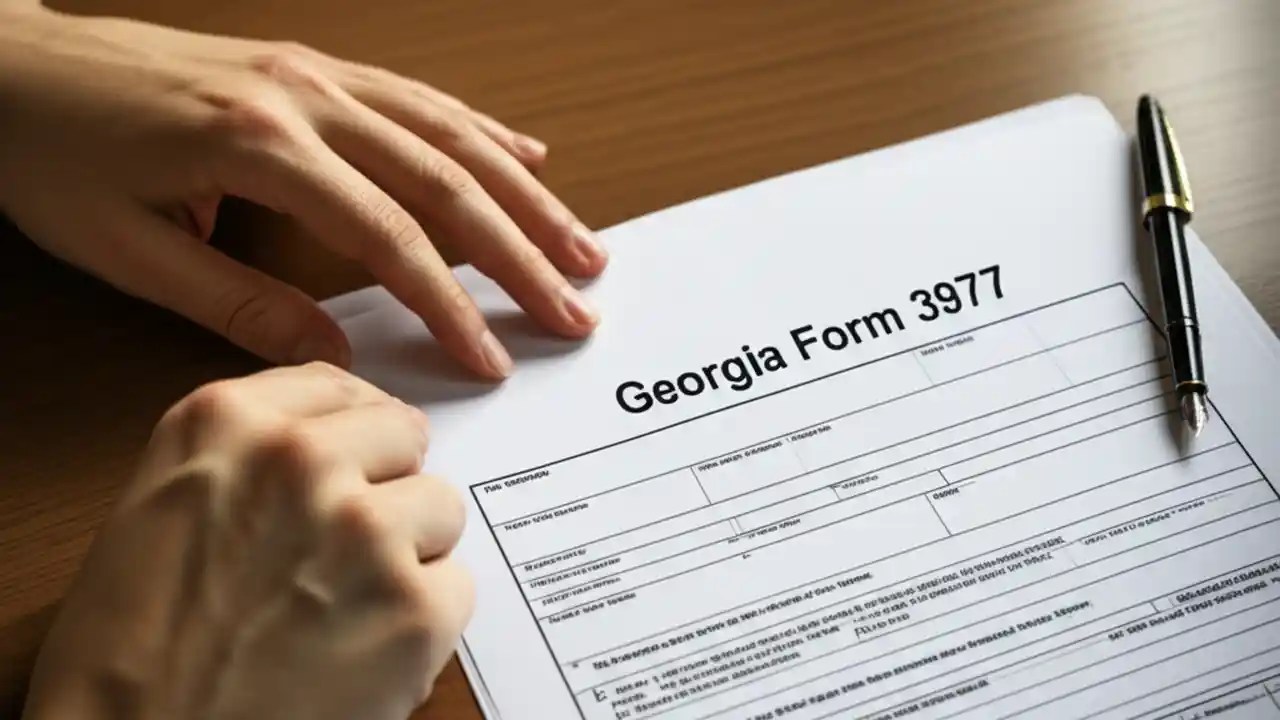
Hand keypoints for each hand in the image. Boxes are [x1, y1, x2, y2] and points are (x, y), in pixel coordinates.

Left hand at [0, 5, 606, 377]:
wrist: (8, 64)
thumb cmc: (52, 154)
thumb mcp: (128, 250)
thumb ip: (240, 305)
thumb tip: (336, 358)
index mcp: (260, 144)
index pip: (389, 238)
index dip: (451, 305)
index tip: (494, 356)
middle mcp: (306, 96)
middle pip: (446, 180)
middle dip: (522, 253)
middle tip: (577, 307)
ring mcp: (317, 73)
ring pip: (452, 133)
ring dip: (525, 194)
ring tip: (583, 245)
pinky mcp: (314, 67)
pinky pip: (420, 97)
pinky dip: (483, 130)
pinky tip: (527, 157)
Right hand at [22, 363, 471, 719]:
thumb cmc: (128, 653)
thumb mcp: (163, 507)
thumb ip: (249, 454)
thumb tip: (338, 436)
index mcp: (225, 423)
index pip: (339, 386)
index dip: (352, 432)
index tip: (350, 460)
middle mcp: (301, 460)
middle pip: (403, 435)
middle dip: (384, 486)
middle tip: (342, 548)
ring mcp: (365, 530)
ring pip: (440, 506)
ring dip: (407, 553)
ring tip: (342, 607)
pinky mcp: (414, 606)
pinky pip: (456, 585)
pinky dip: (423, 622)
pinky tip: (362, 649)